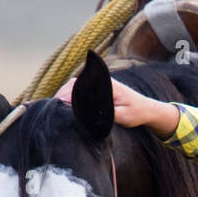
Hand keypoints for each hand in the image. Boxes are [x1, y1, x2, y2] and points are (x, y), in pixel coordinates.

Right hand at [54, 76, 180, 137]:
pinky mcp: (94, 87)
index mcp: (105, 84)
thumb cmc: (136, 113)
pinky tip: (62, 108)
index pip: (80, 88)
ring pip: (72, 86)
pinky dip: (68, 97)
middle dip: (61, 97)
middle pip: (72, 85)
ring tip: (54, 111)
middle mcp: (99, 80)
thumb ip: (106, 114)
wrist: (145, 107)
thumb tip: (87, 113)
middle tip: (52, 112)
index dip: (67, 98)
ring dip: (62, 97)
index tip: (59, 109)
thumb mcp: (123, 116)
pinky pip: (76, 89)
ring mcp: (96, 82)